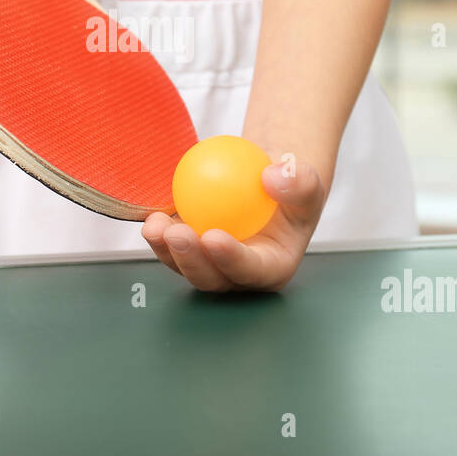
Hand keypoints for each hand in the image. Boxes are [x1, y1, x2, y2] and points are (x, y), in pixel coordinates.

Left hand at [141, 156, 326, 291]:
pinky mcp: (190, 247)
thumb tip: (271, 177)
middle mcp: (237, 273)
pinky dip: (158, 231)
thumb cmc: (291, 187)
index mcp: (270, 267)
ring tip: (154, 224)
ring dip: (165, 249)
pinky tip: (150, 215)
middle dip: (190, 261)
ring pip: (183, 264)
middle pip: (210, 277)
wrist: (266, 183)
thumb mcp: (306, 180)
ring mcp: (210, 263)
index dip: (230, 259)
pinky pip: (170, 244)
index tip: (214, 237)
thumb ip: (298, 181)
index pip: (250, 269)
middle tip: (177, 233)